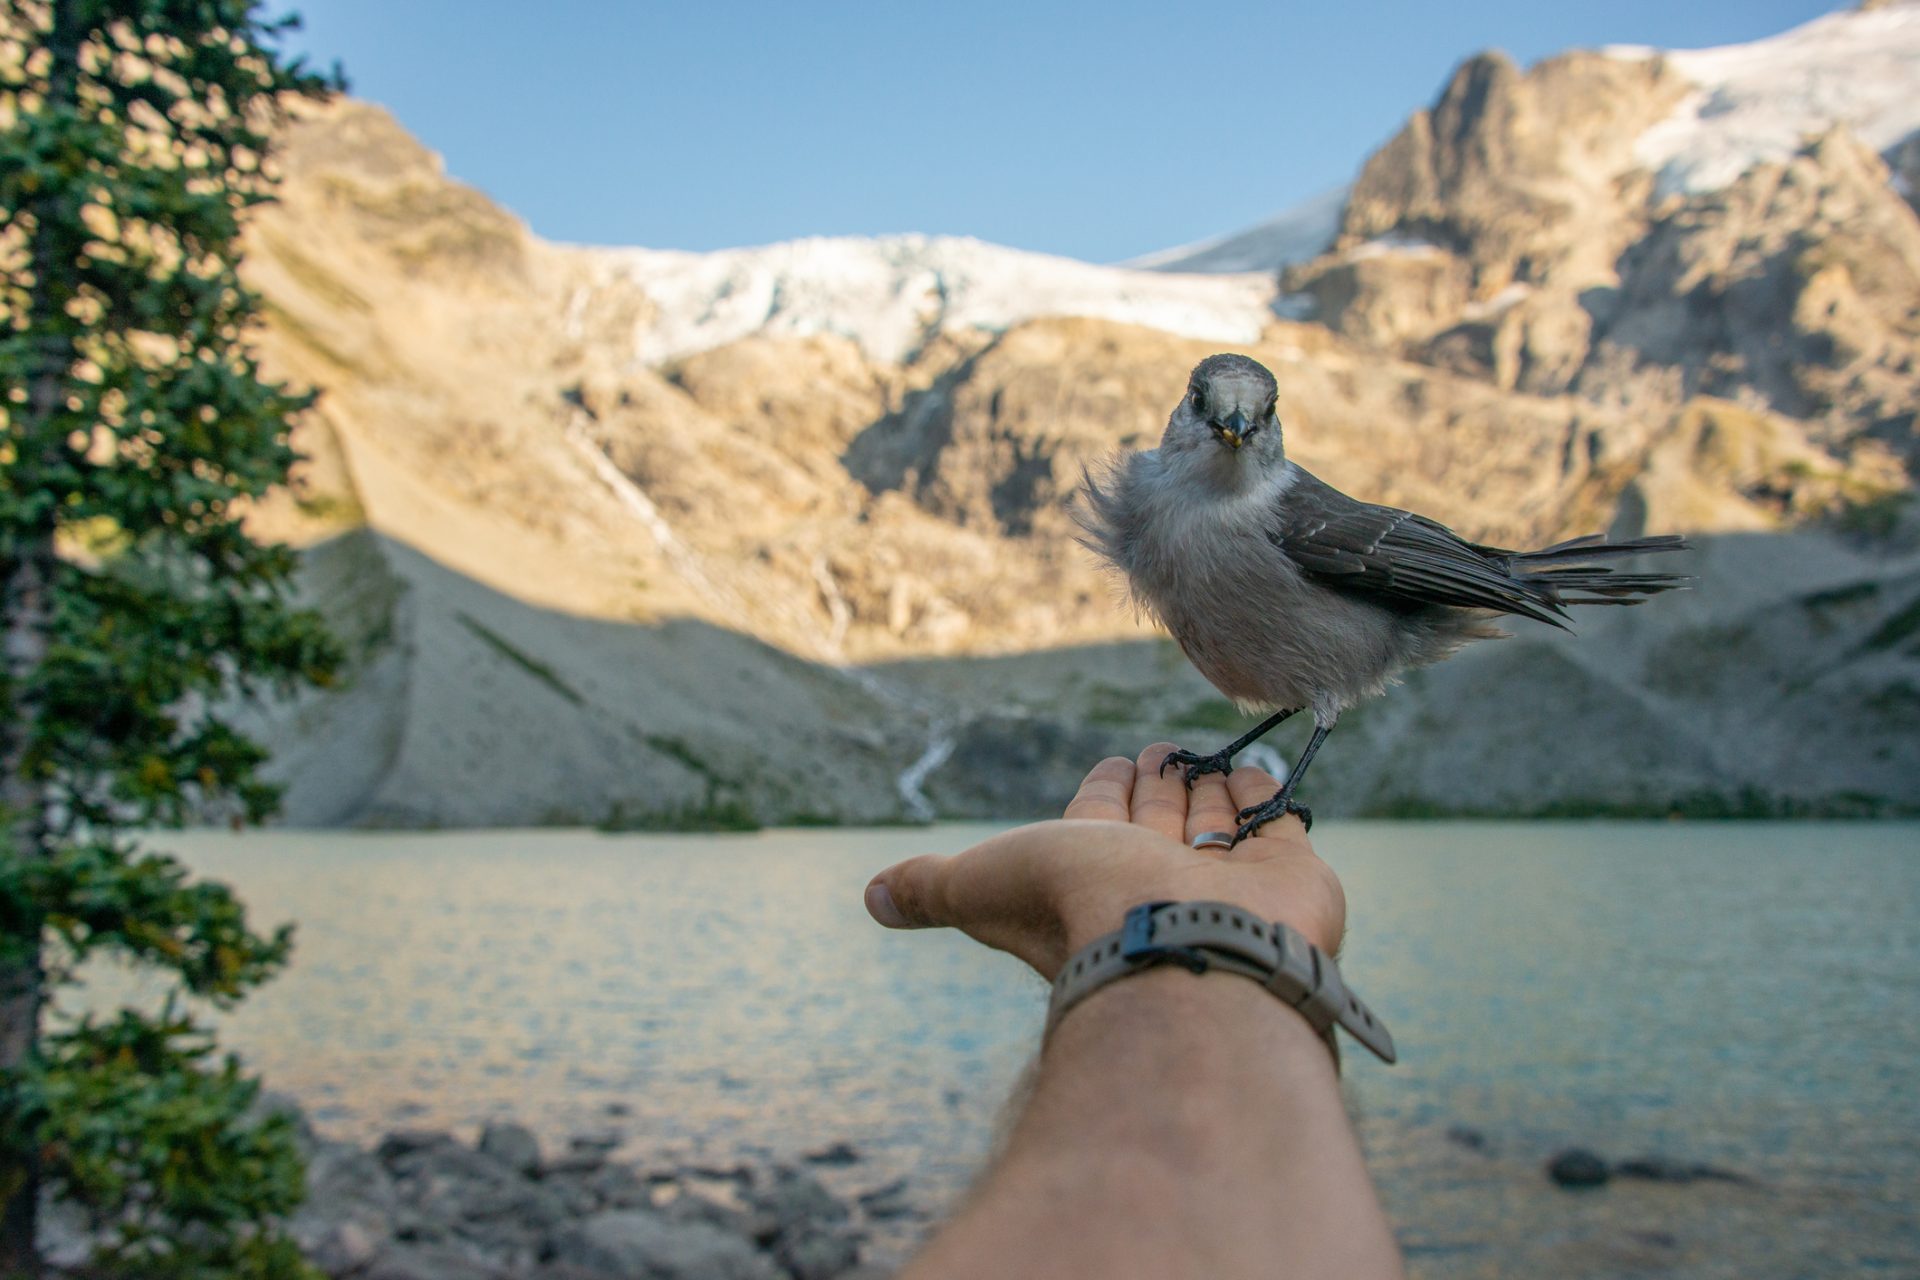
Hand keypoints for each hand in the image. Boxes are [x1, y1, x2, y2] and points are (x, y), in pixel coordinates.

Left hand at [864, 743, 1345, 979]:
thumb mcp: (982, 884)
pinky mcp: (1289, 877)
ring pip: (1214, 821)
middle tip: (1159, 753)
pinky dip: (1263, 798)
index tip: (1113, 764)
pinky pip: (1275, 825)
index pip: (1097, 820)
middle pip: (1156, 819)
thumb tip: (872, 897)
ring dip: (1206, 789)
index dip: (1103, 793)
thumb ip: (932, 888)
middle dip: (1156, 786)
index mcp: (1091, 876)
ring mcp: (1225, 880)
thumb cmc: (1077, 912)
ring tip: (1203, 760)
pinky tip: (1252, 777)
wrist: (1185, 948)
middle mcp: (1156, 879)